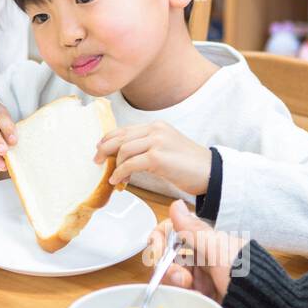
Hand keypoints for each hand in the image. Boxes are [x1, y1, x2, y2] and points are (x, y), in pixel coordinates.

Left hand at [95, 120, 210, 194]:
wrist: (211, 172)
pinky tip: (118, 181)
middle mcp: (155, 130)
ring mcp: (157, 142)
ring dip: (114, 165)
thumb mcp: (166, 148)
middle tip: (96, 160)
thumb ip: (147, 146)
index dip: (108, 139)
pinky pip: (130, 164)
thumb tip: (123, 157)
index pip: (125, 130)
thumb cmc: (189, 165)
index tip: (99, 148)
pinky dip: (120, 173)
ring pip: (123, 150)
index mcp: (156, 126)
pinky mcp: (157, 157)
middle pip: (120, 137)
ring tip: (113, 177)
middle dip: (104, 149)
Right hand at [145, 198, 246, 304]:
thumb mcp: (218, 250)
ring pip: (171, 277)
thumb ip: (193, 230)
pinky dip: (180, 295)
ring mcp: (201, 279)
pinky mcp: (201, 298)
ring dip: (174, 282)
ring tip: (189, 290)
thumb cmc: (244, 276)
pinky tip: (189, 298)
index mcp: (206, 241)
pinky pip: (180, 293)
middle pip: (168, 257)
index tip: (157, 253)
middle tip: (182, 280)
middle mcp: (201, 258)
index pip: (172, 233)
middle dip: (168, 267)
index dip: (159, 240)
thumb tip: (175, 204)